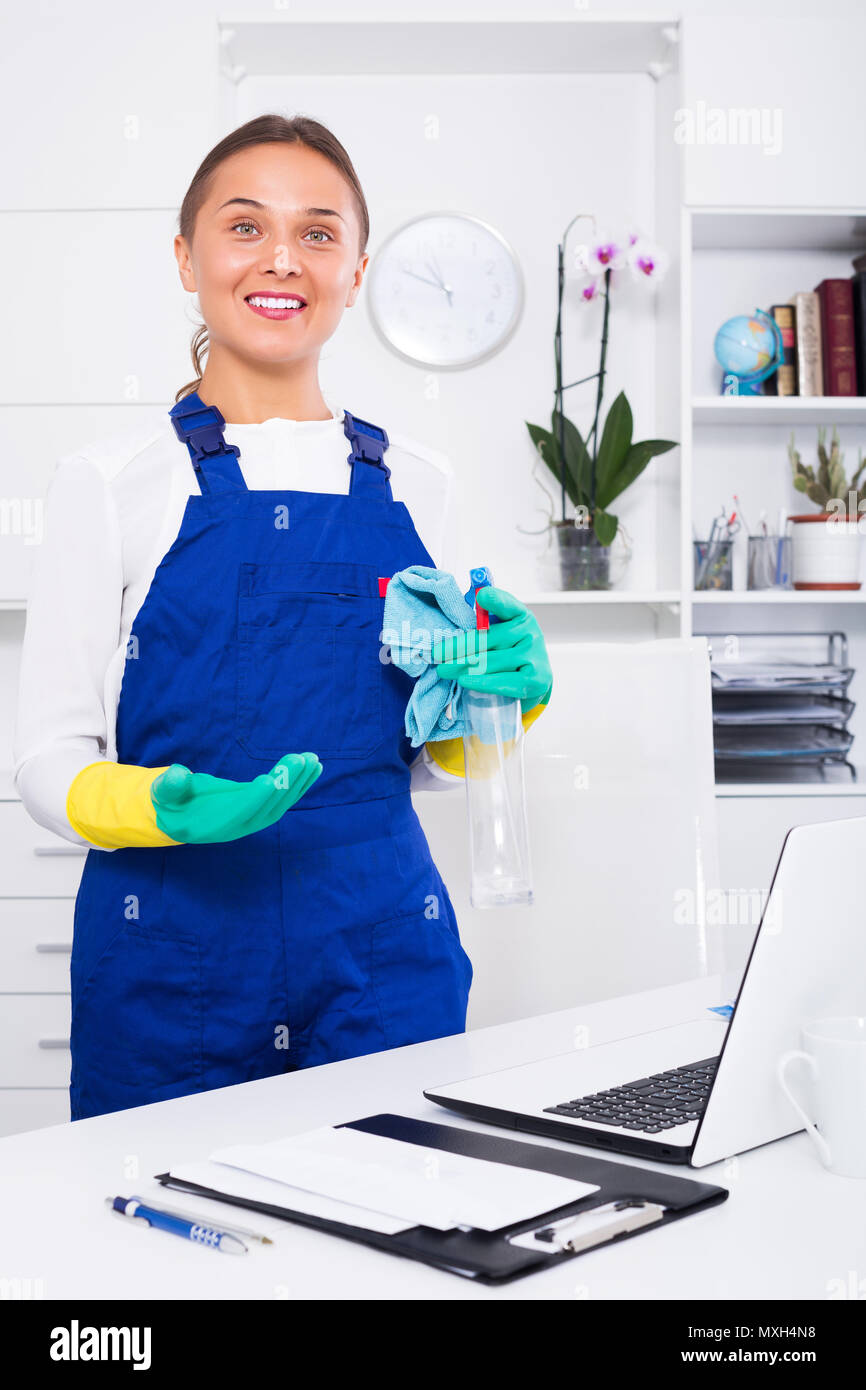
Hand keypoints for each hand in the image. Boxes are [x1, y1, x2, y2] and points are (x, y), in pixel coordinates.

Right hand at [150, 753, 322, 843]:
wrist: (178, 817)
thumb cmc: (169, 802)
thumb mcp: (163, 793)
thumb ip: (169, 786)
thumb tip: (177, 775)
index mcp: (214, 824)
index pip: (239, 811)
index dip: (254, 797)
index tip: (269, 780)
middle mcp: (239, 825)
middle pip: (267, 806)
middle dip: (285, 783)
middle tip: (301, 759)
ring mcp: (252, 819)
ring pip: (280, 803)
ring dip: (299, 782)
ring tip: (315, 761)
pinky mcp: (259, 810)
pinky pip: (283, 798)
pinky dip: (299, 783)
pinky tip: (313, 767)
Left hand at [434, 586, 552, 708]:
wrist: (534, 680)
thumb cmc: (508, 651)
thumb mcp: (501, 632)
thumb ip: (483, 620)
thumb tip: (456, 610)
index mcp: (520, 615)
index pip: (508, 605)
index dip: (495, 600)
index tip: (481, 596)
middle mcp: (531, 633)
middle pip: (488, 639)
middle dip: (458, 647)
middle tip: (437, 654)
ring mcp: (535, 656)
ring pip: (490, 662)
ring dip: (462, 666)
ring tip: (444, 670)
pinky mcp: (536, 680)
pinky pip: (502, 681)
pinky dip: (481, 682)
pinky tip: (464, 680)